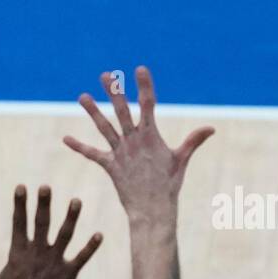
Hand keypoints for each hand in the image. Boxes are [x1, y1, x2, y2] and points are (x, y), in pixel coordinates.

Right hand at [0, 185, 101, 278]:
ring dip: (71, 218)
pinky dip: (90, 247)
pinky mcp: (68, 276)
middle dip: (43, 204)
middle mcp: (36, 256)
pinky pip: (81, 258)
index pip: (18, 224)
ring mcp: (54, 265)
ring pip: (65, 236)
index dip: (20, 204)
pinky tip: (99, 234)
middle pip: (41, 224)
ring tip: (77, 201)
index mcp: (17, 255)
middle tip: (46, 186)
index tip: (21, 187)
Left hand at [64, 66, 213, 223]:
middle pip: (122, 111)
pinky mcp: (110, 166)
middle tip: (105, 75)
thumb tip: (211, 128)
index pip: (148, 104)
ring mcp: (120, 153)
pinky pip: (92, 154)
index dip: (144, 86)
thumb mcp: (181, 160)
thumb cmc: (169, 185)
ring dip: (93, 111)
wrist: (153, 209)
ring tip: (82, 96)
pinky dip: (79, 147)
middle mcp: (133, 141)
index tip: (139, 69)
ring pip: (104, 127)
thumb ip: (193, 141)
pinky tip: (65, 138)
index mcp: (151, 135)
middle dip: (114, 92)